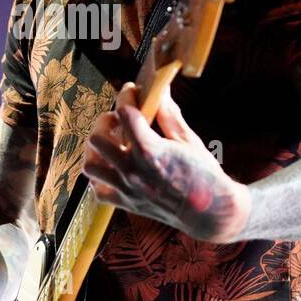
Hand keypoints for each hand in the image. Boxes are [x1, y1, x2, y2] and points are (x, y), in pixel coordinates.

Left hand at [82, 82, 250, 243]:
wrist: (209, 212)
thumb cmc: (203, 174)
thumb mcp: (188, 139)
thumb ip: (168, 113)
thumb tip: (159, 88)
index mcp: (151, 151)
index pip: (125, 114)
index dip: (127, 96)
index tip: (131, 92)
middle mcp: (134, 171)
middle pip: (97, 138)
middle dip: (105, 122)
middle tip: (119, 120)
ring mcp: (127, 189)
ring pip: (91, 165)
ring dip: (97, 150)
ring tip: (112, 144)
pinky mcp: (126, 204)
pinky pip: (98, 190)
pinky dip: (100, 177)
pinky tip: (113, 167)